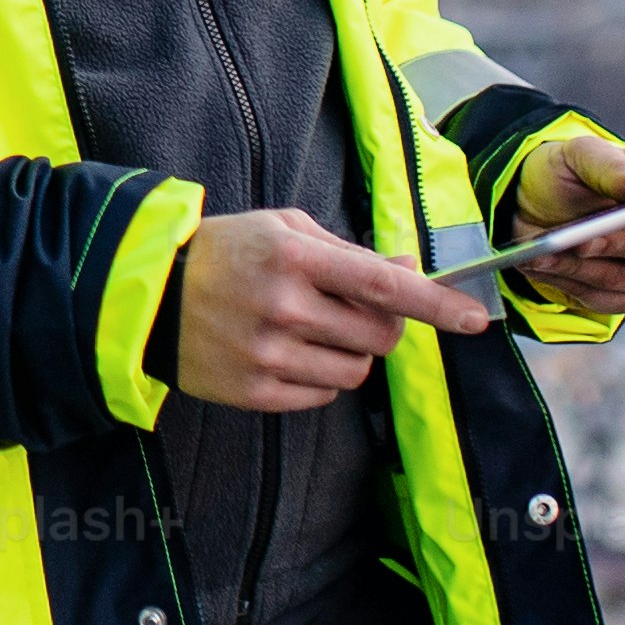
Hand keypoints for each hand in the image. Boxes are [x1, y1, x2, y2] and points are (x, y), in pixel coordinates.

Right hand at [171, 205, 487, 411]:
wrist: (148, 295)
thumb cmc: (225, 252)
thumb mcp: (284, 229)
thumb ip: (349, 252)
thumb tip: (409, 269)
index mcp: (294, 256)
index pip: (385, 285)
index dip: (436, 304)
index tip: (475, 319)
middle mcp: (284, 307)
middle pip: (379, 337)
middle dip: (382, 327)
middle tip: (357, 313)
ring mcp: (268, 353)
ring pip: (355, 371)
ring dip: (349, 354)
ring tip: (311, 332)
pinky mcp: (254, 391)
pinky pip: (322, 395)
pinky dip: (319, 377)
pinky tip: (288, 354)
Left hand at [501, 132, 624, 319]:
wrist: (530, 204)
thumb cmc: (565, 172)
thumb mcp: (580, 156)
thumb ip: (614, 169)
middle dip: (616, 243)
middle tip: (577, 239)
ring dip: (584, 267)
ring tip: (544, 252)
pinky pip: (607, 301)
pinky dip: (570, 283)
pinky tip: (542, 265)